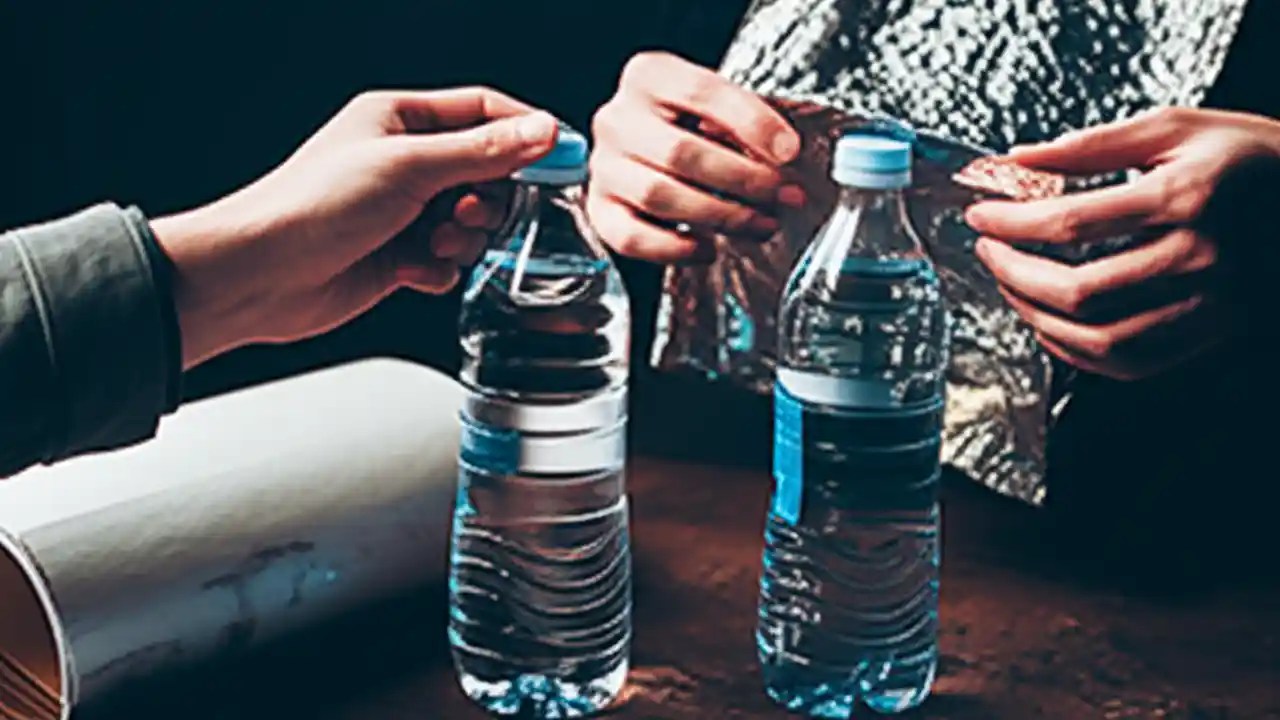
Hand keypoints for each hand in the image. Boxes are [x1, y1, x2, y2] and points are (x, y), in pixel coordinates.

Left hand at [151, 87, 557, 367]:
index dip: (524, 132)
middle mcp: (403, 162)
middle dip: (486, 199)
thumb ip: (482, 152)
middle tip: (465, 211)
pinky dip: (439, 266)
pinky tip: (411, 269)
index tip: (560, 156)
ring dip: (463, 237)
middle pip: (484, 172)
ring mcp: (401, 210)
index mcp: (399, 119)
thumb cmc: (313, 206)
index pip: (482, 112)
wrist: (262, 274)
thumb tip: (540, 131)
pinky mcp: (397, 255)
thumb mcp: (409, 166)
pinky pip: (448, 259)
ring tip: (431, 241)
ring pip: (470, 220)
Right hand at [583, 51, 804, 262]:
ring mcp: (604, 166)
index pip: (702, 92)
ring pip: (660, 196)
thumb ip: (746, 124)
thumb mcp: (717, 109)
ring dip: (721, 216)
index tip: (789, 152)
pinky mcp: (600, 210)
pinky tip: (708, 248)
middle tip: (784, 195)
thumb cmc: (688, 128)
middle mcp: (617, 118)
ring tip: (760, 224)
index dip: (752, 123)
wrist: (641, 152)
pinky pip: (632, 238)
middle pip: (681, 152)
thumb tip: (785, 158)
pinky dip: (675, 249)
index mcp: (648, 76)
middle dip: (745, 179)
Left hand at [966, 107, 1279, 379]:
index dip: (1011, 222)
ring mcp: (1208, 304)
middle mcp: (1198, 257)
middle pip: (1078, 289)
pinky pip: (1130, 363)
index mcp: (1186, 198)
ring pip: (1100, 338)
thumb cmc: (1251, 156)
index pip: (1072, 222)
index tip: (980, 216)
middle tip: (988, 251)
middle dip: (1013, 274)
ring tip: (1012, 287)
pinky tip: (1052, 325)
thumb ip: (1092, 144)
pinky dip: (1078, 352)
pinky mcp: (1211, 332)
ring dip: (1037, 319)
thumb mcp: (1175, 128)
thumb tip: (1019, 158)